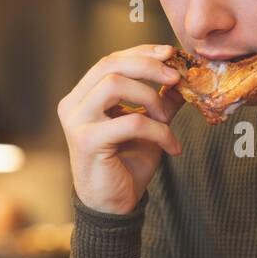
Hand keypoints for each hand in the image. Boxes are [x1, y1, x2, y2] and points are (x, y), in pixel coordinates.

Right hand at [58, 44, 186, 213]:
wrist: (114, 204)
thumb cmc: (127, 164)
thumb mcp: (149, 126)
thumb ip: (160, 102)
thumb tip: (182, 79)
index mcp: (83, 96)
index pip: (110, 61)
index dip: (140, 53)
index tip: (169, 53)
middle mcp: (74, 105)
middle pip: (109, 65)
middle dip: (147, 65)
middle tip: (175, 76)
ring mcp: (77, 121)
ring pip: (114, 84)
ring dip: (150, 98)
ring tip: (167, 120)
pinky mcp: (87, 141)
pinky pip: (131, 122)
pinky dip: (158, 131)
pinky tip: (172, 146)